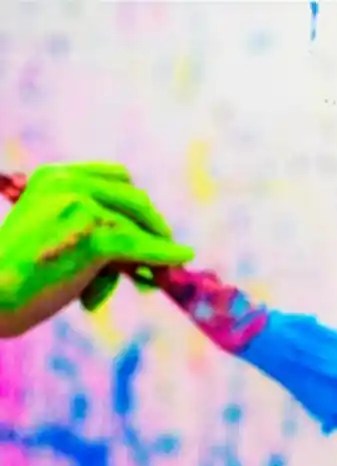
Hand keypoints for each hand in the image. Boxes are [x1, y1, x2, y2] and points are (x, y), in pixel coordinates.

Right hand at [0, 162, 193, 336]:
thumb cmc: (18, 276)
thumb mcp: (52, 234)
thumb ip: (92, 229)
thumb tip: (150, 253)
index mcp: (54, 176)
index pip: (117, 176)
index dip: (138, 204)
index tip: (150, 226)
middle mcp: (68, 183)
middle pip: (135, 200)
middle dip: (153, 227)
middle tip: (167, 252)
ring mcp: (81, 206)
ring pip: (137, 229)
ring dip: (147, 256)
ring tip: (148, 283)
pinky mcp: (94, 236)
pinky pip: (142, 248)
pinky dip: (165, 255)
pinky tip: (182, 257)